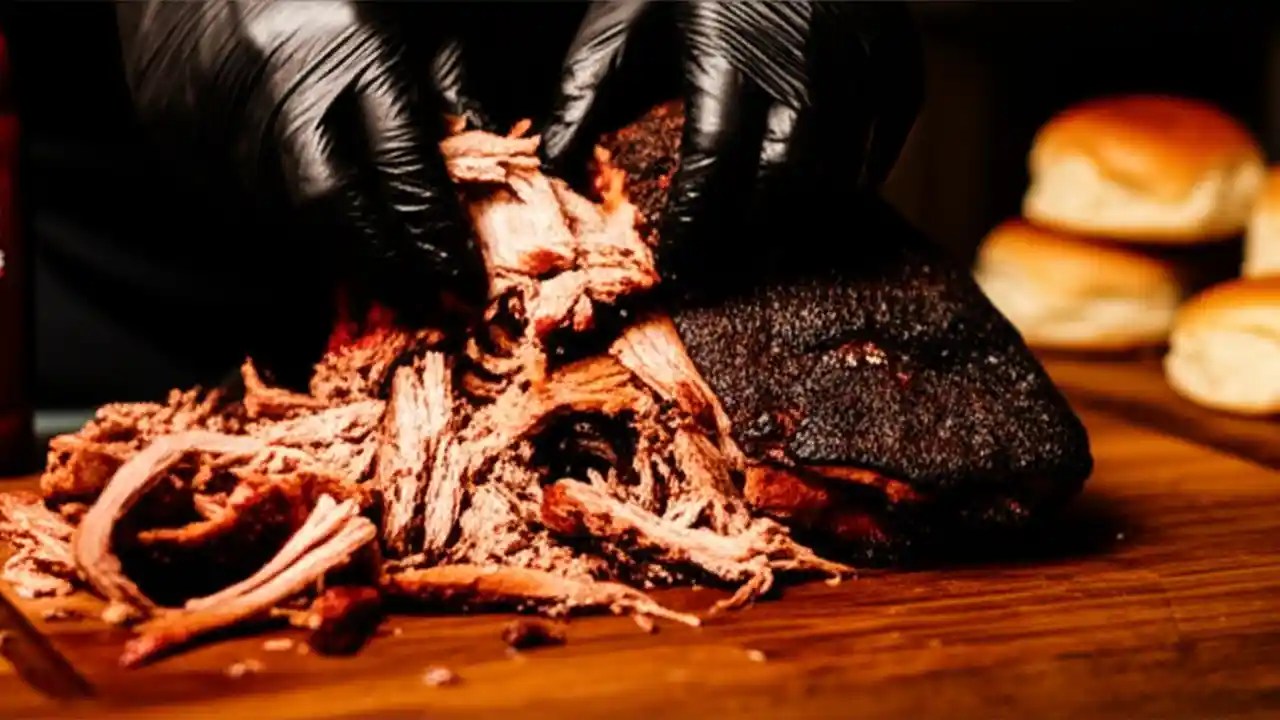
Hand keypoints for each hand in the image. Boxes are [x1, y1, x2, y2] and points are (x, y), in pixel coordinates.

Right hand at [115, 1, 487, 319]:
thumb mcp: (414, 8)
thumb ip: (446, 79)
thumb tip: (476, 164)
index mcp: (348, 41)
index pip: (401, 167)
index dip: (434, 236)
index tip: (461, 279)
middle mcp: (273, 73)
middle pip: (330, 205)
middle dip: (379, 265)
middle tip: (418, 297)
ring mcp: (209, 96)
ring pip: (275, 210)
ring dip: (328, 243)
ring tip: (369, 257)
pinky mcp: (165, 111)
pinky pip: (224, 193)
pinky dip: (272, 211)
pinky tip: (304, 210)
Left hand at [539, 2, 922, 290]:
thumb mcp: (626, 15)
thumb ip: (585, 89)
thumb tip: (557, 167)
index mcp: (728, 47)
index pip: (715, 165)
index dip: (696, 228)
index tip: (677, 266)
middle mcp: (806, 59)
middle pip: (787, 184)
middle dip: (752, 234)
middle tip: (723, 262)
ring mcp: (864, 62)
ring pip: (840, 177)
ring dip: (800, 214)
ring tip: (762, 231)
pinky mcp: (900, 65)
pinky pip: (881, 152)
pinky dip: (846, 181)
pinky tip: (809, 186)